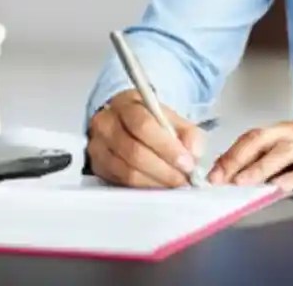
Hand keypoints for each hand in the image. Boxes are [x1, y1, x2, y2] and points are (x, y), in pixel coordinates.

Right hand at [87, 90, 206, 187]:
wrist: (123, 123)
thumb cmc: (150, 121)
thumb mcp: (172, 118)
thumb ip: (189, 133)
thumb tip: (194, 153)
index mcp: (126, 104)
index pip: (143, 126)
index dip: (167, 147)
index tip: (186, 162)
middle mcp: (106, 124)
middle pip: (134, 152)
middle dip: (164, 170)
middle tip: (183, 179)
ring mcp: (98, 147)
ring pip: (127, 172)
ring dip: (156, 182)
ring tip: (174, 184)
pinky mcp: (98, 167)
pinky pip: (122, 183)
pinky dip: (144, 188)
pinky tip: (159, 186)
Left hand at [207, 119, 292, 192]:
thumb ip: (279, 152)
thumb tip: (247, 170)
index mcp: (289, 128)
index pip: (252, 137)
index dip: (230, 154)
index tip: (212, 172)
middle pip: (260, 141)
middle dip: (235, 160)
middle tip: (218, 179)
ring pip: (281, 154)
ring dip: (258, 169)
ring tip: (241, 184)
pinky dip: (292, 179)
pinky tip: (279, 188)